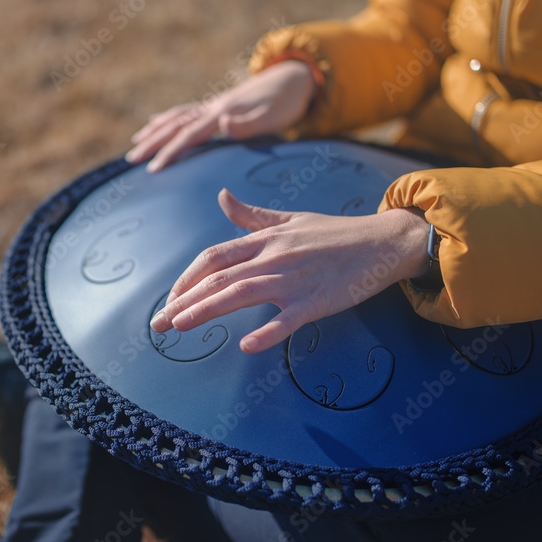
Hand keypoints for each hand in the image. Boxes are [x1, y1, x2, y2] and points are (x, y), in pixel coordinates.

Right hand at [126, 60, 315, 172]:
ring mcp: (214, 104)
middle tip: (131, 159)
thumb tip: (224, 124)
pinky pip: (185, 112)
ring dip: (155, 130)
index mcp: (223, 112)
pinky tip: (156, 121)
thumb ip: (249, 123)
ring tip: (135, 143)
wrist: (294, 77)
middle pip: (175, 124)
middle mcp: (213, 106)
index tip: (154, 168)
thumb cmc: (287, 102)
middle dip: (152, 142)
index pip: (190, 134)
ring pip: (176, 117)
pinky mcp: (217, 105)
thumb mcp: (275, 116)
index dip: (171, 151)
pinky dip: (168, 117)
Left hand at [149, 189, 429, 352]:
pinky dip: (267, 332)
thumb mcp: (290, 218)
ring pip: (241, 294)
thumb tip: (221, 196)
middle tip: (157, 324)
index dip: (186, 278)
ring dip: (206, 310)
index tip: (170, 299)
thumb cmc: (335, 234)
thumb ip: (251, 215)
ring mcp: (294, 279)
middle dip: (183, 301)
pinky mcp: (317, 301)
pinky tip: (246, 345)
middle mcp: (274, 256)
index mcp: (265, 239)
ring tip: (179, 326)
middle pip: (218, 279)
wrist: (383, 242)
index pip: (214, 258)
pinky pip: (288, 319)